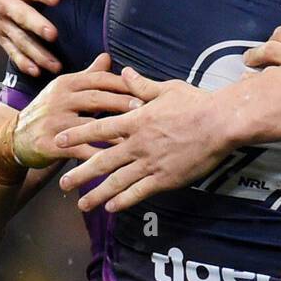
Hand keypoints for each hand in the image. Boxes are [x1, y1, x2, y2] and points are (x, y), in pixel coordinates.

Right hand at [0, 0, 73, 75]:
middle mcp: (5, 2)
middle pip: (22, 16)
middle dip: (37, 25)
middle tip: (54, 35)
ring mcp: (1, 20)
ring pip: (18, 38)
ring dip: (36, 52)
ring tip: (56, 65)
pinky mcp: (0, 34)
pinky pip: (11, 50)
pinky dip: (23, 62)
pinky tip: (37, 72)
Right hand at [12, 54, 140, 167]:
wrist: (14, 138)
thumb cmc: (49, 111)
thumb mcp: (65, 89)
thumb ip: (88, 75)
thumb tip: (108, 56)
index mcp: (66, 83)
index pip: (99, 79)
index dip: (123, 84)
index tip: (146, 89)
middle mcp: (59, 99)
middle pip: (96, 98)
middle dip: (123, 103)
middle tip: (147, 109)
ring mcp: (53, 121)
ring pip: (89, 125)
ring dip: (115, 130)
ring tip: (137, 134)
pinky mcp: (49, 143)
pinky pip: (79, 149)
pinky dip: (99, 153)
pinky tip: (117, 157)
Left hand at [54, 69, 231, 212]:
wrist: (221, 123)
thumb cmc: (196, 103)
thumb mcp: (167, 89)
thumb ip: (142, 85)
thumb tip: (124, 72)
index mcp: (136, 121)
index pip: (98, 129)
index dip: (77, 135)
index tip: (59, 141)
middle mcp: (138, 144)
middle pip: (102, 161)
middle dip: (80, 174)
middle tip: (62, 183)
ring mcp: (151, 163)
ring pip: (117, 182)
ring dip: (96, 194)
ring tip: (81, 204)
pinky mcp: (166, 178)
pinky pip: (139, 192)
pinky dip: (123, 201)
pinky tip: (111, 208)